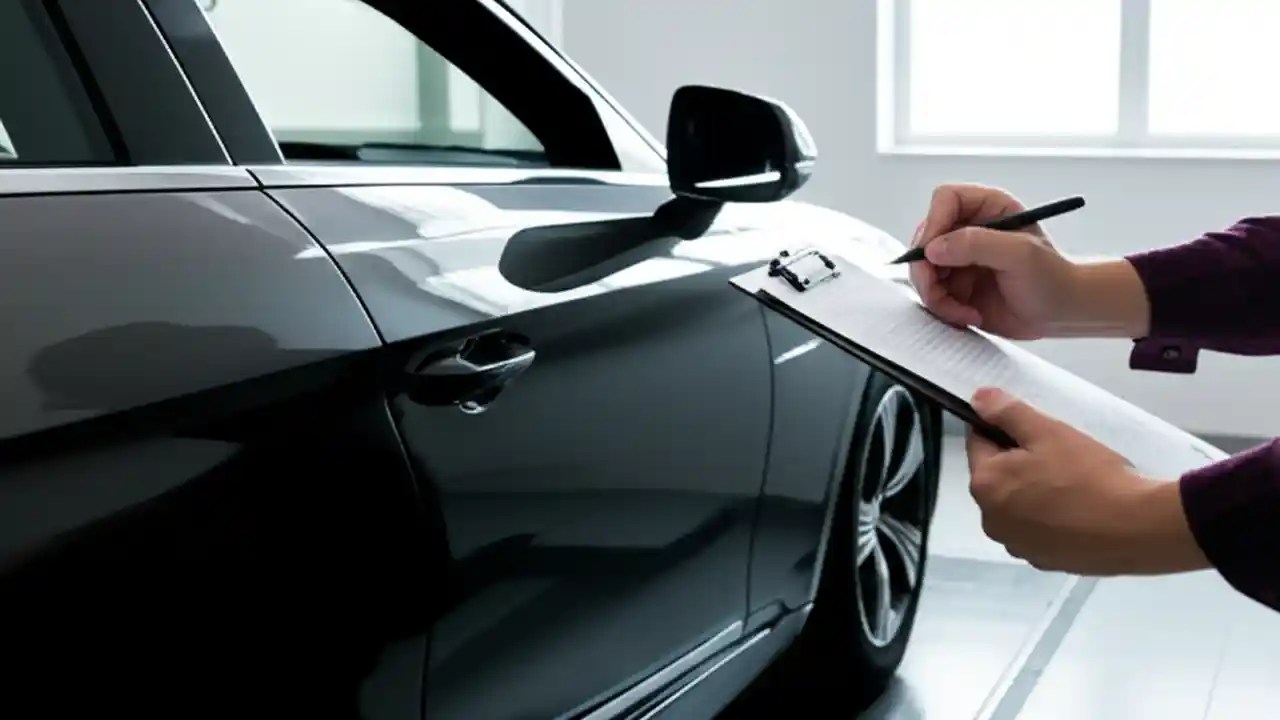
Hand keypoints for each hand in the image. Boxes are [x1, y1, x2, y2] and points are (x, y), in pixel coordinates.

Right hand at [910, 184, 1079, 339]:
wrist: (1060, 314)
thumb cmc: (1053, 279)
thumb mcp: (1020, 255)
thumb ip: (977, 244)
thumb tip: (934, 248)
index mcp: (988, 208)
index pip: (945, 200)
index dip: (933, 224)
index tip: (932, 253)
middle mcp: (968, 230)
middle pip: (925, 238)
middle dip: (927, 271)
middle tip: (937, 293)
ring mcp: (959, 259)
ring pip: (922, 270)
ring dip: (935, 295)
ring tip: (963, 311)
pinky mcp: (955, 285)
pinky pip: (931, 294)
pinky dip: (943, 309)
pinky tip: (969, 315)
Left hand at [966, 387, 1208, 574]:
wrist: (1136, 528)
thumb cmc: (1088, 474)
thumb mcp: (1047, 431)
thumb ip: (1007, 412)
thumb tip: (977, 399)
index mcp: (984, 485)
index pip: (979, 443)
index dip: (1003, 429)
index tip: (1035, 431)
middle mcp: (991, 520)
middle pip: (997, 478)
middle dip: (1019, 463)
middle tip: (1059, 456)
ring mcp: (1018, 546)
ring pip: (1017, 506)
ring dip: (1033, 492)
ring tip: (1072, 484)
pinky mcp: (1044, 562)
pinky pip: (1038, 530)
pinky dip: (1050, 519)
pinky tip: (1079, 511)